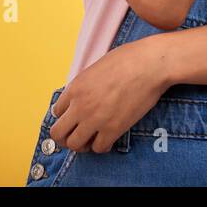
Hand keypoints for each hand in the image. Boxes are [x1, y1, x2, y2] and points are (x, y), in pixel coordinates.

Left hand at [47, 35, 173, 153]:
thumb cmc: (128, 58)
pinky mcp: (114, 129)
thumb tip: (84, 95)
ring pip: (74, 145)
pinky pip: (98, 148)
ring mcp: (95, 119)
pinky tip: (108, 138)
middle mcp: (80, 106)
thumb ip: (85, 84)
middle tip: (76, 134)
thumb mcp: (97, 67)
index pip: (56, 112)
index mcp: (75, 88)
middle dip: (65, 136)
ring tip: (92, 138)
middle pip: (57, 133)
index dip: (66, 116)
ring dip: (82, 144)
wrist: (150, 64)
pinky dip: (102, 146)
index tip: (75, 117)